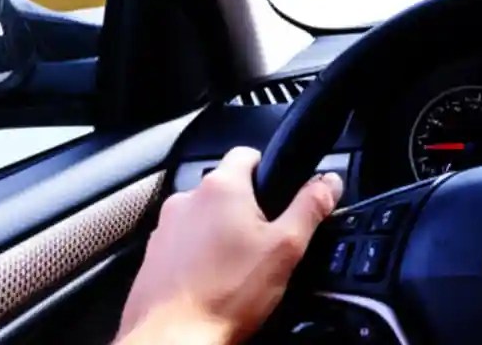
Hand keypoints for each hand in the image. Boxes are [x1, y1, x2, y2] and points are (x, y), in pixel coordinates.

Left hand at [115, 147, 342, 344]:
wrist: (174, 339)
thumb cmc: (226, 295)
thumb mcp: (286, 248)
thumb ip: (310, 207)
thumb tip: (329, 182)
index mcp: (222, 187)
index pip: (248, 153)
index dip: (269, 170)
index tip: (280, 195)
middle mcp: (187, 199)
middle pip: (226, 189)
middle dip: (247, 209)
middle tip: (266, 242)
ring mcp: (164, 227)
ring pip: (204, 217)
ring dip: (220, 232)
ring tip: (238, 268)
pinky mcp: (152, 255)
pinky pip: (183, 243)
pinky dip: (198, 255)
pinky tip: (213, 281)